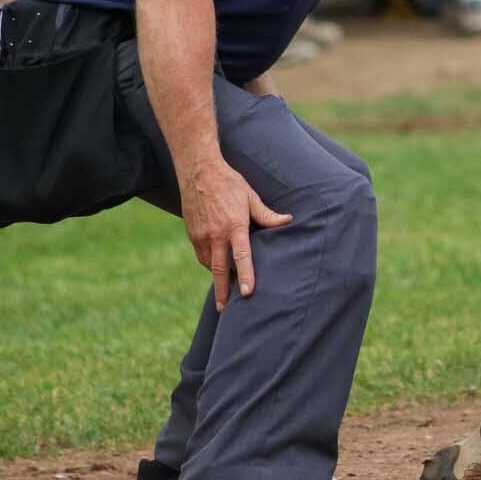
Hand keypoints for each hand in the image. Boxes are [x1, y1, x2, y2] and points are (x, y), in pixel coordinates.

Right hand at [179, 155, 291, 310]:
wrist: (198, 170)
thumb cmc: (229, 183)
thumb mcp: (251, 196)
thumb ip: (267, 214)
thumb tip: (288, 221)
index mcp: (234, 226)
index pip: (242, 257)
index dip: (246, 276)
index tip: (247, 293)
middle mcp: (216, 234)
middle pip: (220, 270)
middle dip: (223, 291)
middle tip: (225, 309)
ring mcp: (201, 235)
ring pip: (210, 264)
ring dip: (218, 277)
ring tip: (224, 290)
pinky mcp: (192, 233)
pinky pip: (201, 255)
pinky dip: (209, 264)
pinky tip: (216, 268)